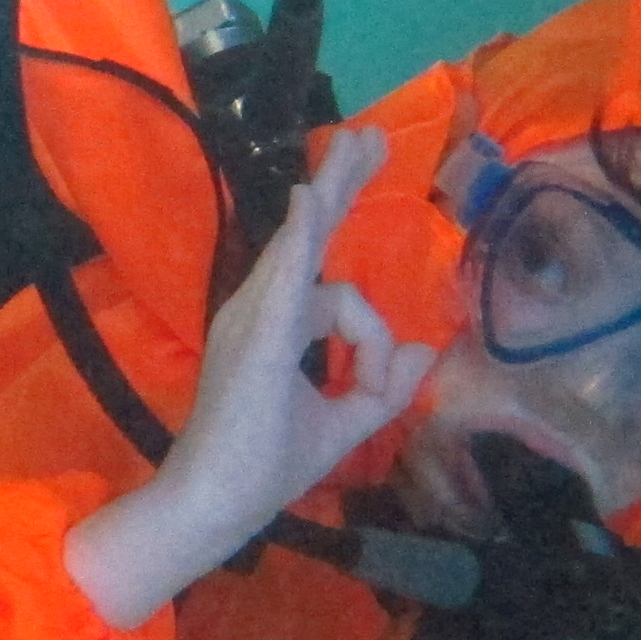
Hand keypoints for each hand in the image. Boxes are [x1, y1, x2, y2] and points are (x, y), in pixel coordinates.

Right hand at [64, 124, 439, 630]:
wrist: (215, 503)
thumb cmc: (263, 468)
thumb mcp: (341, 423)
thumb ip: (382, 388)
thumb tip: (425, 348)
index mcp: (275, 328)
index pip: (339, 299)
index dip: (376, 340)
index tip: (381, 381)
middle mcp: (260, 310)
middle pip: (308, 235)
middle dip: (341, 184)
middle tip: (370, 136)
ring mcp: (254, 318)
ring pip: (305, 242)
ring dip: (333, 189)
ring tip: (361, 142)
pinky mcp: (259, 336)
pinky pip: (287, 276)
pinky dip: (302, 235)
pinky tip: (313, 198)